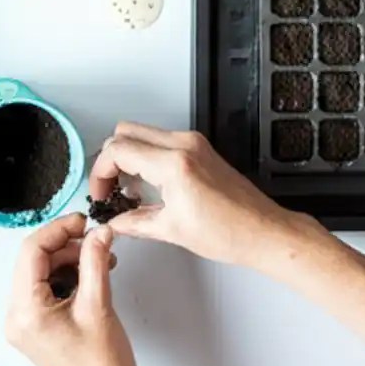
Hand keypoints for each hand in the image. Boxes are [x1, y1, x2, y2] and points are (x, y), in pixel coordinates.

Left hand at [5, 213, 160, 365]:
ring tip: (100, 262)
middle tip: (96, 242)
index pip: (31, 252)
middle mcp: (15, 316)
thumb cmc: (104, 362)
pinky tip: (89, 277)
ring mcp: (22, 323)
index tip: (82, 221)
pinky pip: (43, 289)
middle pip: (33, 261)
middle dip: (65, 247)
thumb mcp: (99, 303)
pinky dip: (65, 278)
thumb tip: (99, 231)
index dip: (57, 230)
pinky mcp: (33, 327)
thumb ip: (95, 260)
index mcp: (25, 311)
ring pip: (39, 274)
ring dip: (68, 262)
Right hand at [91, 122, 322, 270]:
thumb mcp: (172, 230)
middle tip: (109, 188)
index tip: (100, 193)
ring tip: (127, 189)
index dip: (100, 173)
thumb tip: (113, 222)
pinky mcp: (200, 148)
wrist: (264, 232)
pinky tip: (148, 184)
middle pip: (125, 132)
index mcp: (174, 164)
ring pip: (141, 133)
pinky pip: (160, 140)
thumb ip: (133, 223)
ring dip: (127, 156)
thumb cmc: (230, 232)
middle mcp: (183, 145)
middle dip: (109, 159)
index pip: (118, 151)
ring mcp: (193, 143)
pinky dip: (145, 156)